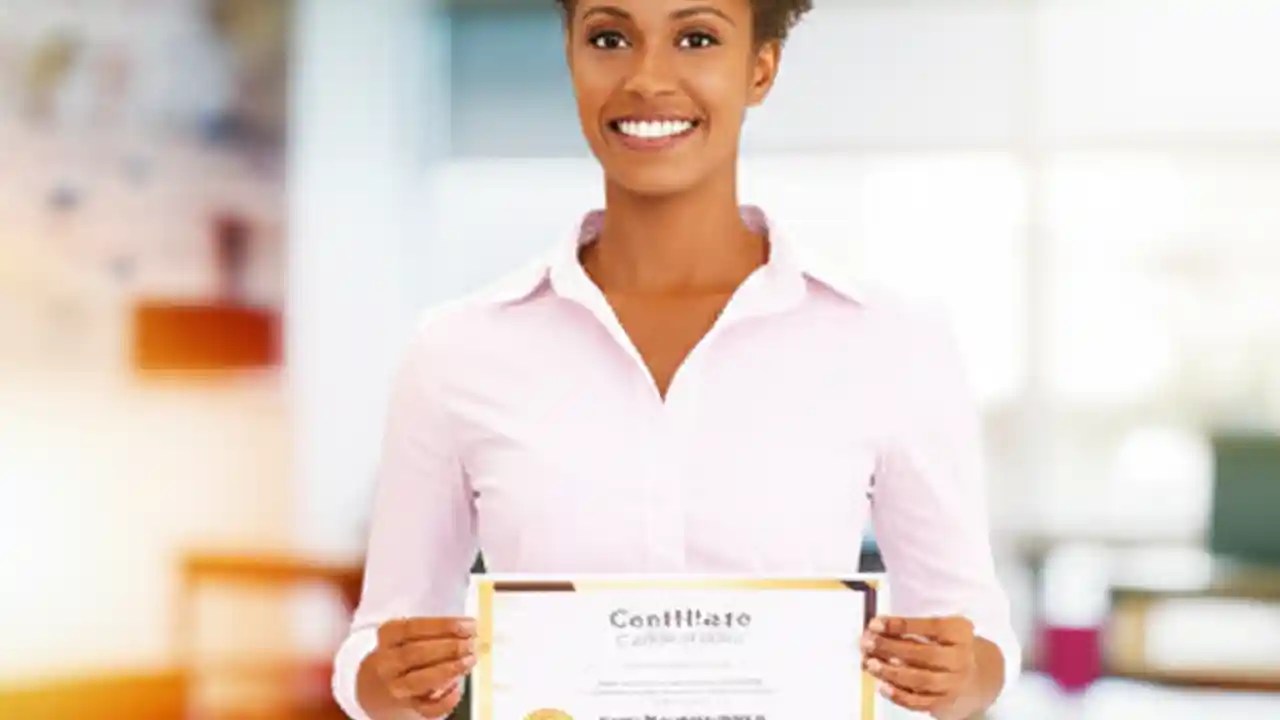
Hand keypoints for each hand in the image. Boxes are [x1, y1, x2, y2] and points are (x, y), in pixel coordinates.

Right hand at [372, 617, 477, 717]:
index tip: (468, 624)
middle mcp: (387, 663)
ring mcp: (395, 688)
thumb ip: (432, 632)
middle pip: (416, 653)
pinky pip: (427, 708)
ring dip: (449, 669)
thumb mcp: (405, 637)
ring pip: (420, 681)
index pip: (412, 628)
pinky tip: (457, 688)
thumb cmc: (400, 657)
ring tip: (469, 660)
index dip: (444, 626)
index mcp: (388, 637)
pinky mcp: (407, 709)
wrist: (374, 692)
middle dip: (449, 647)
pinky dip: (445, 700)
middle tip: (471, 643)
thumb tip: (468, 629)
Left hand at [861, 615, 977, 718]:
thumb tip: (877, 628)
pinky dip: (899, 695)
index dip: (901, 624)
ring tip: (870, 663)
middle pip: (924, 654)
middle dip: (891, 647)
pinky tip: (882, 686)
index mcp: (960, 633)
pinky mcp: (946, 704)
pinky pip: (920, 702)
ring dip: (891, 672)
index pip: (931, 626)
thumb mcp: (942, 632)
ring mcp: (955, 684)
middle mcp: (961, 659)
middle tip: (867, 643)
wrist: (981, 679)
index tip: (875, 623)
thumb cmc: (951, 649)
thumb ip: (913, 629)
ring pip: (920, 679)